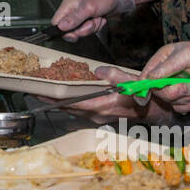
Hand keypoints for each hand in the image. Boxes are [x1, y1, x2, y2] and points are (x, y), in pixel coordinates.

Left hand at [41, 65, 174, 121]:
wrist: (154, 112)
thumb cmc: (144, 97)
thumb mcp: (133, 83)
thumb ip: (115, 76)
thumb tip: (97, 71)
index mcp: (103, 105)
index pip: (72, 102)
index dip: (54, 97)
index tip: (40, 91)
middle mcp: (97, 114)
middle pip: (67, 108)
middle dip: (51, 100)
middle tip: (34, 90)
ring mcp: (97, 118)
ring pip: (72, 110)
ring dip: (58, 102)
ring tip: (44, 93)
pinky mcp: (99, 117)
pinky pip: (79, 111)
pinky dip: (69, 103)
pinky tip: (63, 97)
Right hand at [50, 0, 136, 38]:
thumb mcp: (88, 8)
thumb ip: (74, 18)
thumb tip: (60, 27)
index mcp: (67, 6)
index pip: (56, 23)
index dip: (63, 31)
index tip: (74, 33)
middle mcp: (71, 11)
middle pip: (69, 30)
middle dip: (82, 29)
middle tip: (91, 22)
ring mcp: (79, 17)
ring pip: (80, 32)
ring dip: (91, 28)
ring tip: (97, 18)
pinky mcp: (87, 21)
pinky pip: (88, 31)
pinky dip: (96, 27)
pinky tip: (100, 19)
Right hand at [137, 42, 189, 113]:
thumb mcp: (185, 56)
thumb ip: (167, 67)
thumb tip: (150, 78)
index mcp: (162, 61)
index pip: (146, 74)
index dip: (143, 85)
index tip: (144, 95)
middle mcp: (166, 76)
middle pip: (157, 91)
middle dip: (173, 91)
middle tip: (185, 87)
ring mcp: (174, 88)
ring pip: (170, 101)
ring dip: (187, 95)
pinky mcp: (184, 99)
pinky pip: (181, 107)